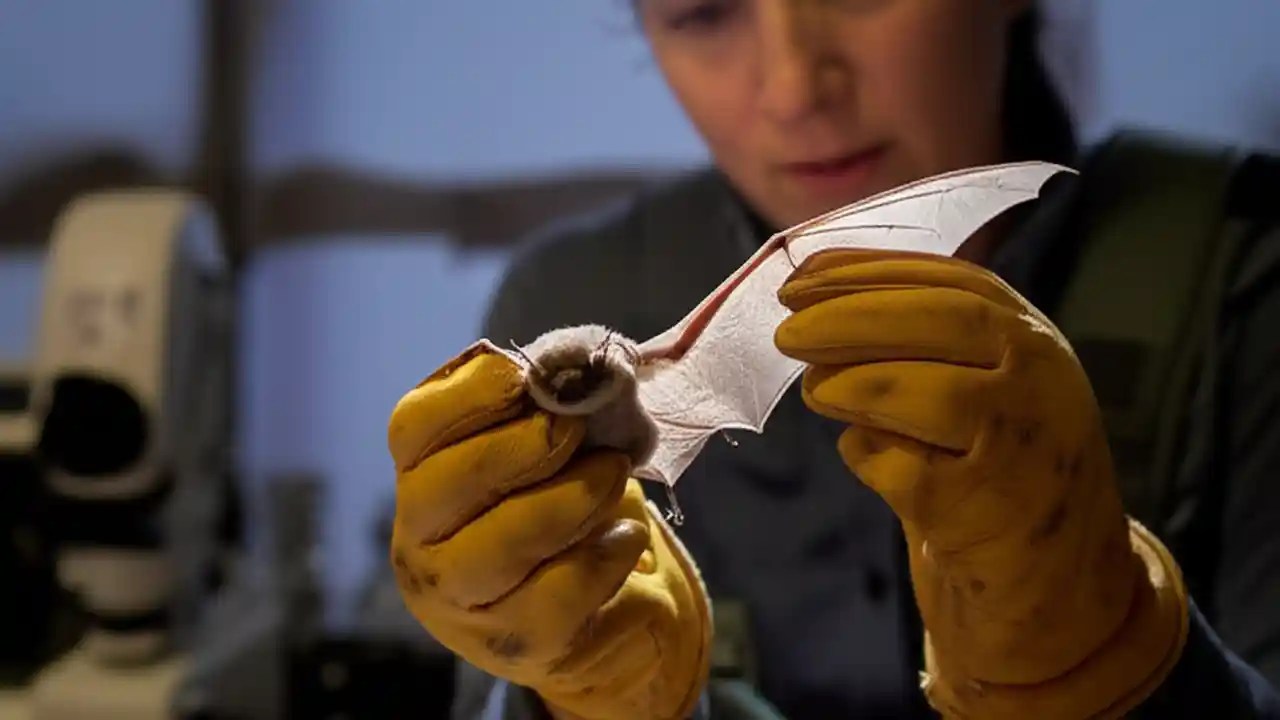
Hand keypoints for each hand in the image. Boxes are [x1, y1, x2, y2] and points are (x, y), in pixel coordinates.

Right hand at [387, 343, 710, 719]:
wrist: (598, 603)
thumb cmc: (560, 500)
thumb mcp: (554, 442)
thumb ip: (553, 401)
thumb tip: (586, 367)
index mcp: (419, 476)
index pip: (413, 428)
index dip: (468, 393)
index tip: (522, 375)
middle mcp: (421, 541)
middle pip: (446, 484)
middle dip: (521, 447)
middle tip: (576, 430)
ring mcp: (462, 603)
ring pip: (501, 546)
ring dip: (570, 499)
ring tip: (615, 473)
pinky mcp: (517, 644)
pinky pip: (558, 594)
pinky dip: (603, 555)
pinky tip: (627, 533)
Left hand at [774, 249, 1187, 718]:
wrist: (1053, 570)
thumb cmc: (995, 457)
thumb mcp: (981, 378)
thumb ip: (919, 334)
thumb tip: (814, 294)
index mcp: (1032, 335)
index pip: (948, 279)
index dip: (866, 273)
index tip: (801, 277)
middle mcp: (1039, 379)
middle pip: (938, 321)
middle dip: (848, 318)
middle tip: (785, 332)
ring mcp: (1019, 443)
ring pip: (923, 391)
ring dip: (851, 384)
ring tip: (815, 391)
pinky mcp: (985, 507)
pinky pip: (904, 469)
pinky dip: (869, 455)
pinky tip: (868, 454)